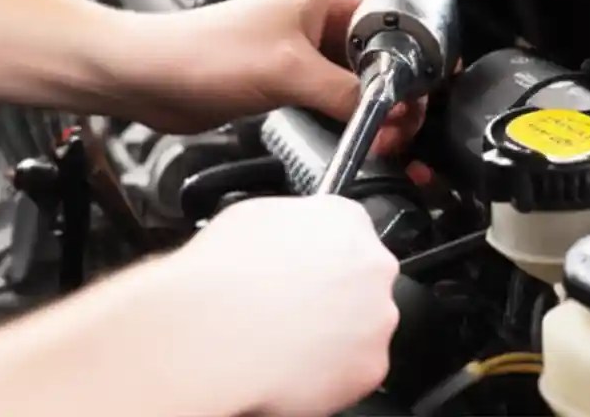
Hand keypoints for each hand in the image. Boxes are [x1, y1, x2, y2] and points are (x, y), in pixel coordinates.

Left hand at [109, 0, 425, 152]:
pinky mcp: (291, 83)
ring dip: (375, 110)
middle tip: (402, 124)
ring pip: (361, 82)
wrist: (147, 77)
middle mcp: (319, 23)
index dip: (416, 54)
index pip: (393, 20)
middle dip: (399, 92)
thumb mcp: (286, 71)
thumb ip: (344, 92)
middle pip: (383, 56)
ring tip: (385, 136)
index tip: (424, 89)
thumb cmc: (200, 52)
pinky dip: (351, 119)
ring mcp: (305, 54)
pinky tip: (358, 137)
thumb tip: (390, 112)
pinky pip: (336, 100)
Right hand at [140, 196, 399, 416]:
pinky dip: (329, 373)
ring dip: (334, 335)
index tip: (304, 272)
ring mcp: (378, 317)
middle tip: (292, 311)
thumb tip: (291, 235)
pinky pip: (354, 370)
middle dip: (334, 297)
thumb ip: (293, 224)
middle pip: (362, 282)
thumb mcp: (254, 217)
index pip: (349, 234)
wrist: (212, 332)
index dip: (321, 258)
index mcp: (347, 221)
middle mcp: (373, 266)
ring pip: (363, 328)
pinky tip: (291, 368)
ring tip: (285, 342)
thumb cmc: (221, 275)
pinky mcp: (371, 365)